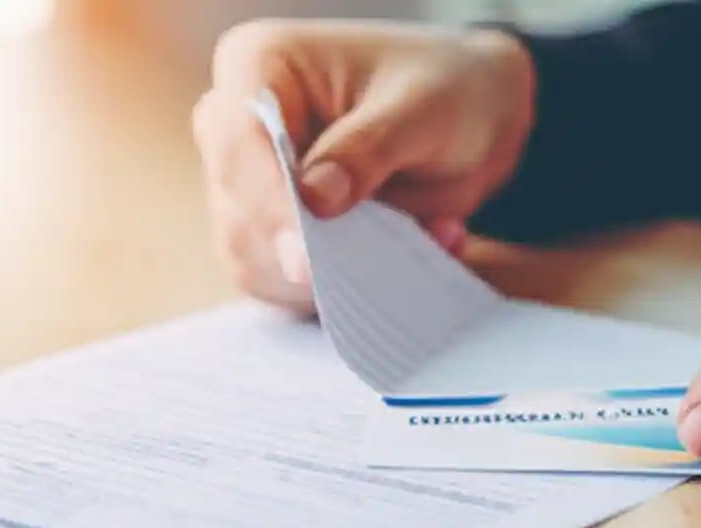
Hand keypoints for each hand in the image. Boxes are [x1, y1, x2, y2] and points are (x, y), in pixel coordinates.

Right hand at [192, 20, 534, 312]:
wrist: (466, 118)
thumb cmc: (442, 91)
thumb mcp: (421, 110)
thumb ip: (366, 151)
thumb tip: (312, 203)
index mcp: (259, 63)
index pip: (238, 140)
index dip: (268, 201)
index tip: (306, 257)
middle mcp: (234, 125)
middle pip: (236, 207)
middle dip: (300, 247)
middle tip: (373, 258)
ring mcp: (246, 186)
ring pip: (250, 255)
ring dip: (328, 274)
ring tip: (408, 238)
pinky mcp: (266, 236)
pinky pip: (277, 284)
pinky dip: (335, 290)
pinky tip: (389, 260)